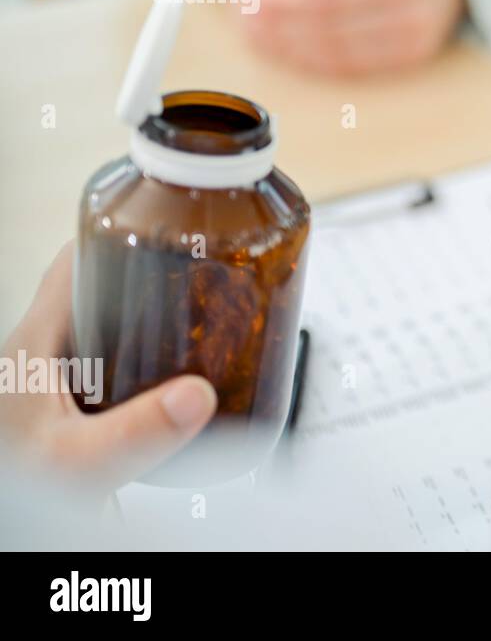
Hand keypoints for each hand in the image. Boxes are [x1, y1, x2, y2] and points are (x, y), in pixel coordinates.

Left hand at [0, 244, 217, 493]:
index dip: (122, 235)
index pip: (76, 260)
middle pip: (103, 289)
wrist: (9, 523)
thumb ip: (135, 432)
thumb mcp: (74, 463)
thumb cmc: (14, 486)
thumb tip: (198, 395)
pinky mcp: (73, 410)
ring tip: (207, 320)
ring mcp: (58, 382)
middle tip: (206, 277)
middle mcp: (43, 354)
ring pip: (111, 328)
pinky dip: (150, 363)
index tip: (169, 231)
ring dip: (155, 321)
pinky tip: (180, 381)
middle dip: (155, 278)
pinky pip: (116, 367)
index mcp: (36, 342)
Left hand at [209, 0, 463, 74]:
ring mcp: (415, 42)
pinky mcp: (410, 61)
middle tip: (246, 16)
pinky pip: (353, 67)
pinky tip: (289, 45)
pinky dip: (315, 59)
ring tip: (258, 31)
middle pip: (330, 29)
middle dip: (283, 25)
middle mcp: (416, 13)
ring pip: (338, 54)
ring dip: (292, 46)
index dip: (286, 0)